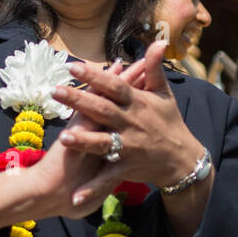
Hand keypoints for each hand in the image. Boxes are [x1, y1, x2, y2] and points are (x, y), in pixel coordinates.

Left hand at [53, 41, 205, 208]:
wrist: (183, 159)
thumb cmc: (169, 122)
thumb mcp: (164, 93)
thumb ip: (155, 68)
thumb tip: (158, 41)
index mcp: (138, 103)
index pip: (114, 86)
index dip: (95, 76)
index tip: (73, 66)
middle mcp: (132, 123)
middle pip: (103, 110)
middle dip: (79, 101)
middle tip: (55, 90)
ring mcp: (129, 147)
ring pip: (103, 143)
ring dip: (84, 141)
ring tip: (63, 137)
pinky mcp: (127, 168)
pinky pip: (107, 179)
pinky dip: (92, 188)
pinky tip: (73, 195)